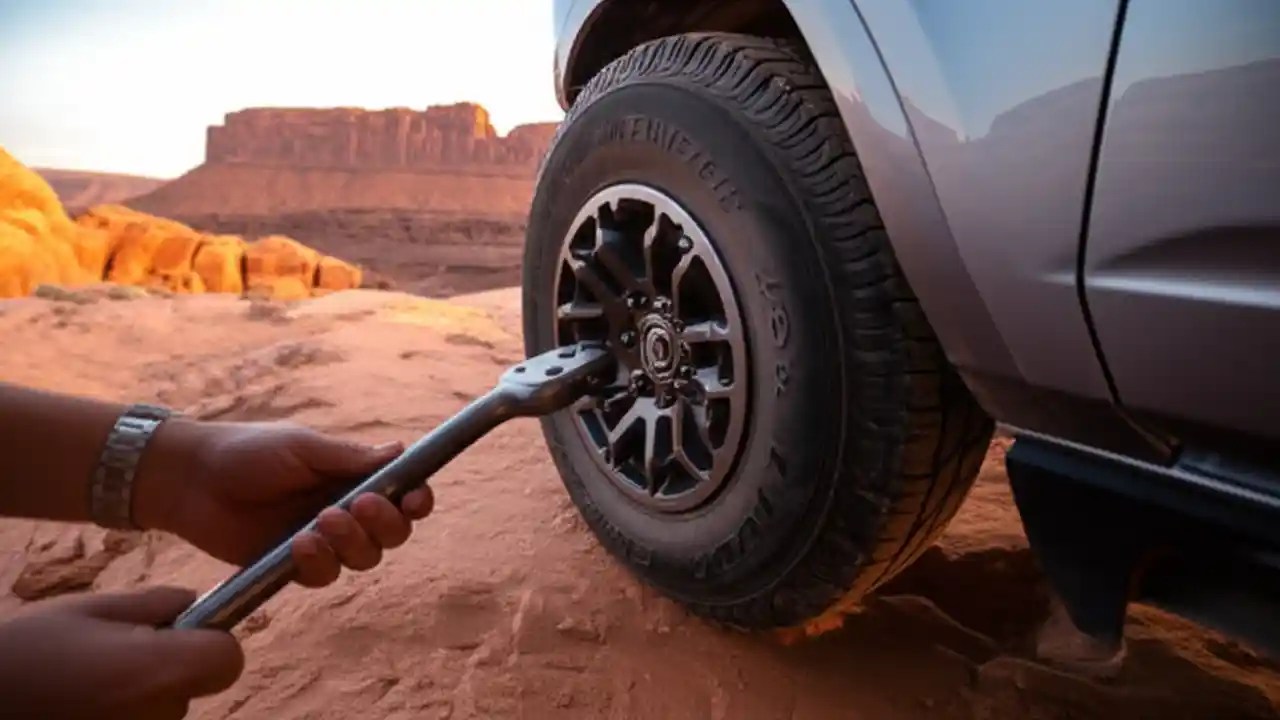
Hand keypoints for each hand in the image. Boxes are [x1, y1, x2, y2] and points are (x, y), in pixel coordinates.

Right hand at [0, 586, 242, 719]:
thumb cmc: (26, 654)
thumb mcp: (89, 610)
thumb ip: (155, 603)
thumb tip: (194, 603)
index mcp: (159, 672)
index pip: (227, 659)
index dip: (210, 641)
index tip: (175, 631)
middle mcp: (160, 715)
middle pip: (193, 686)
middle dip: (169, 666)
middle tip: (114, 654)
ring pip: (164, 709)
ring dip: (142, 694)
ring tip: (87, 682)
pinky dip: (120, 713)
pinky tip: (81, 703)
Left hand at [135, 419, 433, 586]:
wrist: (190, 479)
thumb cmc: (246, 451)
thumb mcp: (302, 447)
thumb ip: (350, 458)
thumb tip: (401, 452)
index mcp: (352, 477)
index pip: (403, 493)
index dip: (417, 500)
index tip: (414, 500)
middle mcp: (345, 511)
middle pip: (393, 533)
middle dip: (384, 524)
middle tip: (359, 506)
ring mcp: (322, 541)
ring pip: (364, 559)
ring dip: (351, 543)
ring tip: (319, 523)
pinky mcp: (294, 566)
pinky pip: (325, 577)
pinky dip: (319, 562)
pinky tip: (298, 545)